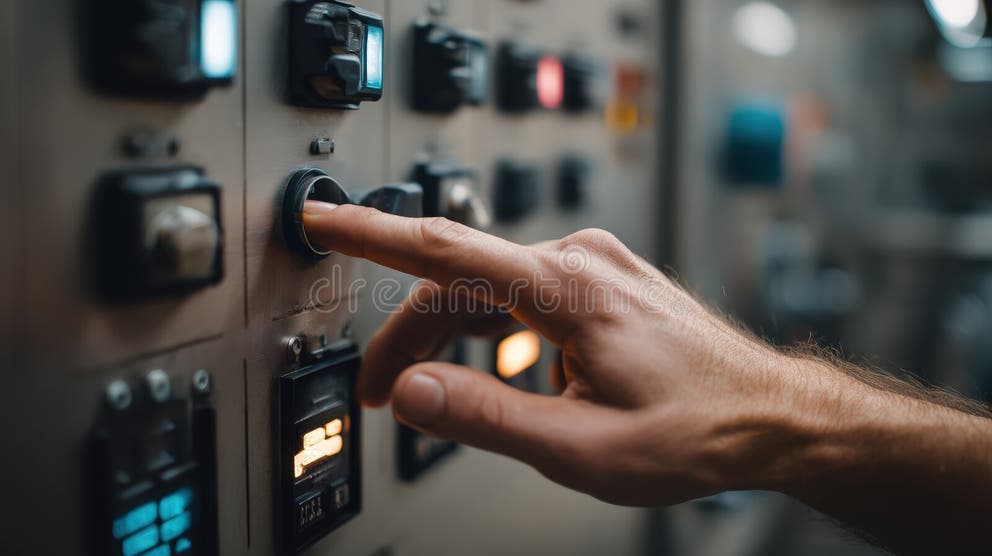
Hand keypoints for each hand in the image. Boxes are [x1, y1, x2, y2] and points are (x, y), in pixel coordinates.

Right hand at [302, 200, 803, 505]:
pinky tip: (495, 371)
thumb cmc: (697, 429)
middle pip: (457, 283)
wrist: (770, 416)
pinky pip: (521, 293)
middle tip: (381, 394)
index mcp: (566, 289)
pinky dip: (490, 329)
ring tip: (430, 393)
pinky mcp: (601, 281)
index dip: (370, 234)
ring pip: (487, 289)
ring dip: (449, 336)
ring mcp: (593, 266)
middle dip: (408, 336)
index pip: (443, 250)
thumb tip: (413, 393)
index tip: (321, 218)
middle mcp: (578, 261)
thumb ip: (488, 418)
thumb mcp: (582, 446)